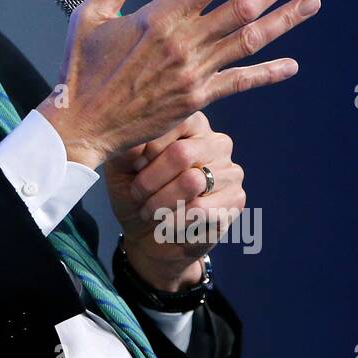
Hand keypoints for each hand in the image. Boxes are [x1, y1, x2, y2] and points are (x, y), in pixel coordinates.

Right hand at [39, 0, 317, 168]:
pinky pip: (240, 82)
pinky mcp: (197, 100)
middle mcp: (183, 44)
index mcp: (158, 18)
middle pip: (242, 8)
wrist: (81, 125)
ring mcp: (194, 73)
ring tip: (311, 2)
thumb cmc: (80, 69)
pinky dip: (267, 72)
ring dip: (284, 20)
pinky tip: (291, 64)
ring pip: (249, 41)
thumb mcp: (91, 15)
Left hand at [105, 111, 243, 289]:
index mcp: (191, 124)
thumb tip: (135, 139)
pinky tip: (167, 225)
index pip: (172, 122)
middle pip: (180, 154)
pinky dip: (176, 221)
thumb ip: (127, 148)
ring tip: (149, 212)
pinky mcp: (236, 200)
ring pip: (192, 183)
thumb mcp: (121, 168)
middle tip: (137, 194)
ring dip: (161, 203)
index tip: (134, 167)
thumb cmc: (135, 193)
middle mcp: (217, 142)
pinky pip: (202, 209)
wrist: (147, 236)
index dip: (146, 148)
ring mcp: (231, 171)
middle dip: (150, 180)